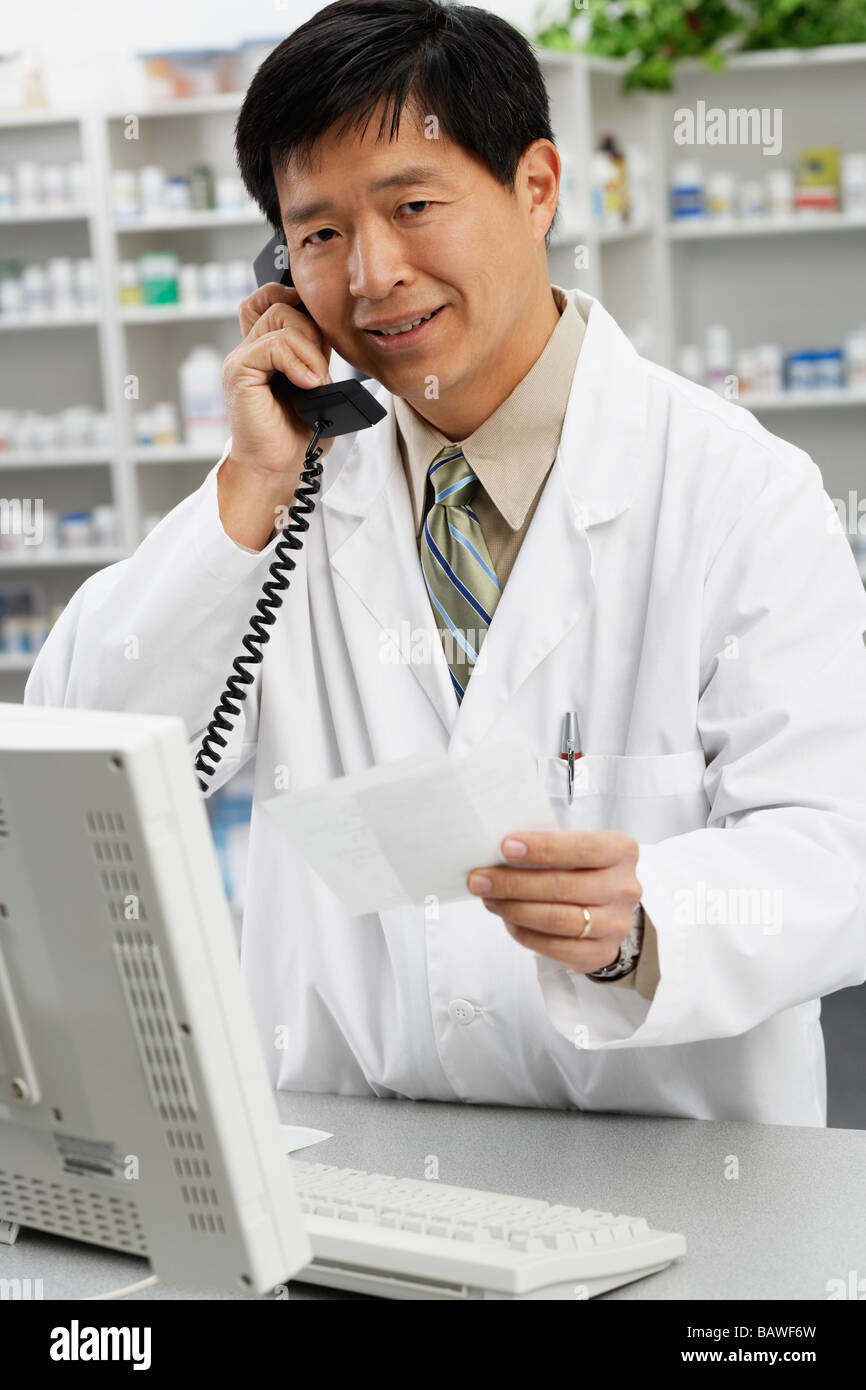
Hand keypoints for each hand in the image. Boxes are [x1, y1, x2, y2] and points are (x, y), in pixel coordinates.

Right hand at [222, 282, 335, 482]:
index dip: (294, 300)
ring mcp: (241, 359)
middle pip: (281, 305)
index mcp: (265, 349)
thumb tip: (333, 330)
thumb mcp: (317, 385)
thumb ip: (317, 354)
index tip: (321, 328)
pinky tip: (308, 384)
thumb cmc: (296, 435)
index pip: (269, 298)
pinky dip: (298, 361)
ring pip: (280, 319)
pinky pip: (273, 345)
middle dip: (313, 332)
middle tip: (321, 371)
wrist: (278, 468)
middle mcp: (249, 349)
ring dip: (310, 350)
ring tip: (316, 382)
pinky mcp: (239, 372)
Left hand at [466, 830, 641, 971]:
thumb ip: (547, 845)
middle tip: (480, 878)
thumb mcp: (575, 846)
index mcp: (621, 852)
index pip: (581, 848)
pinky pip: (554, 947)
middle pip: (562, 887)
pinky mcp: (602, 953)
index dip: (542, 848)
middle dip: (514, 883)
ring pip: (556, 920)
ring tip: (489, 898)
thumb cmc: (583, 868)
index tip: (505, 847)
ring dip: (514, 909)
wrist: (609, 905)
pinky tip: (507, 919)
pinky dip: (524, 933)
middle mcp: (624, 888)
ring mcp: (616, 924)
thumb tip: (501, 852)